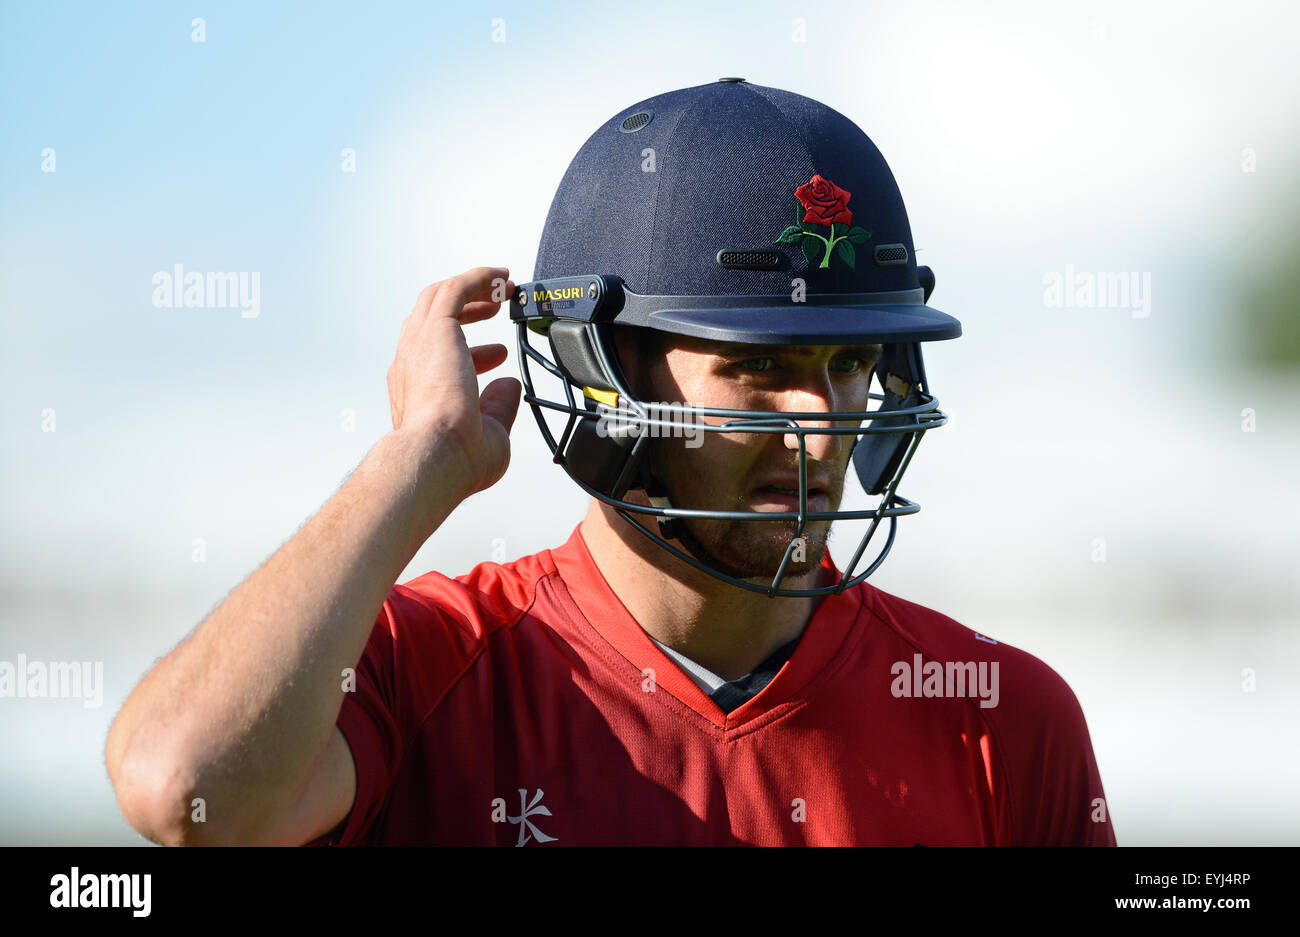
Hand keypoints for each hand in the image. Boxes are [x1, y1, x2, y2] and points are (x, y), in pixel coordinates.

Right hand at [386, 266, 521, 497]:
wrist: (436, 454)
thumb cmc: (455, 459)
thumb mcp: (489, 432)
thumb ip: (498, 406)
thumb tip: (510, 386)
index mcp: (416, 392)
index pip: (440, 359)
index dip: (474, 354)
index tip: (498, 356)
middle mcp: (411, 364)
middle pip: (433, 319)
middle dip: (467, 310)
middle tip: (495, 308)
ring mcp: (419, 344)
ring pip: (440, 298)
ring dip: (472, 288)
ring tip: (502, 287)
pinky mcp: (435, 329)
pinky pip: (455, 289)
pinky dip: (478, 279)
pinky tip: (501, 276)